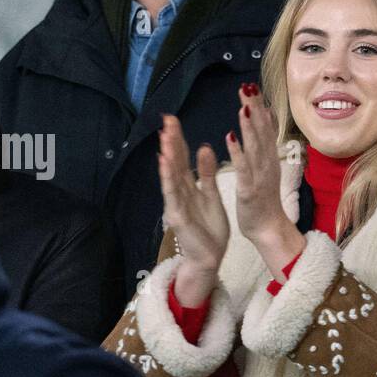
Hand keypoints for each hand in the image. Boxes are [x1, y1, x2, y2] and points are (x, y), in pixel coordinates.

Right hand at [157, 115, 230, 307]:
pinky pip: (173, 195)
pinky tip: (165, 164)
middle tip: (166, 120)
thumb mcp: (211, 195)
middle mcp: (179, 192)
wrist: (209, 257)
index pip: (182, 158)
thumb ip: (207, 173)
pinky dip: (168, 179)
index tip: (173, 119)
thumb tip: (204, 147)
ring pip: (171, 176)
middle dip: (170, 141)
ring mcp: (176, 204)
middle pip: (174, 163)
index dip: (178, 139)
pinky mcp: (178, 217)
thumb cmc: (209, 228)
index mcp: (189, 186)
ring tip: (165, 137)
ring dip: (167, 157)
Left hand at [227, 83, 304, 279]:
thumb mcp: (266, 167)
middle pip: (261, 132)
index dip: (259, 107)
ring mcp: (259, 177)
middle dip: (254, 109)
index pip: (265, 128)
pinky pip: (243, 170)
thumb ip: (264, 143)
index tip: (253, 86)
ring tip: (243, 106)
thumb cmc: (264, 199)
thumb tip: (264, 117)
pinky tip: (230, 138)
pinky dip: (238, 153)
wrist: (269, 229)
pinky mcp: (249, 191)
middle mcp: (266, 164)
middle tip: (248, 86)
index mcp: (268, 159)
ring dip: (249, 126)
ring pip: (254, 148)